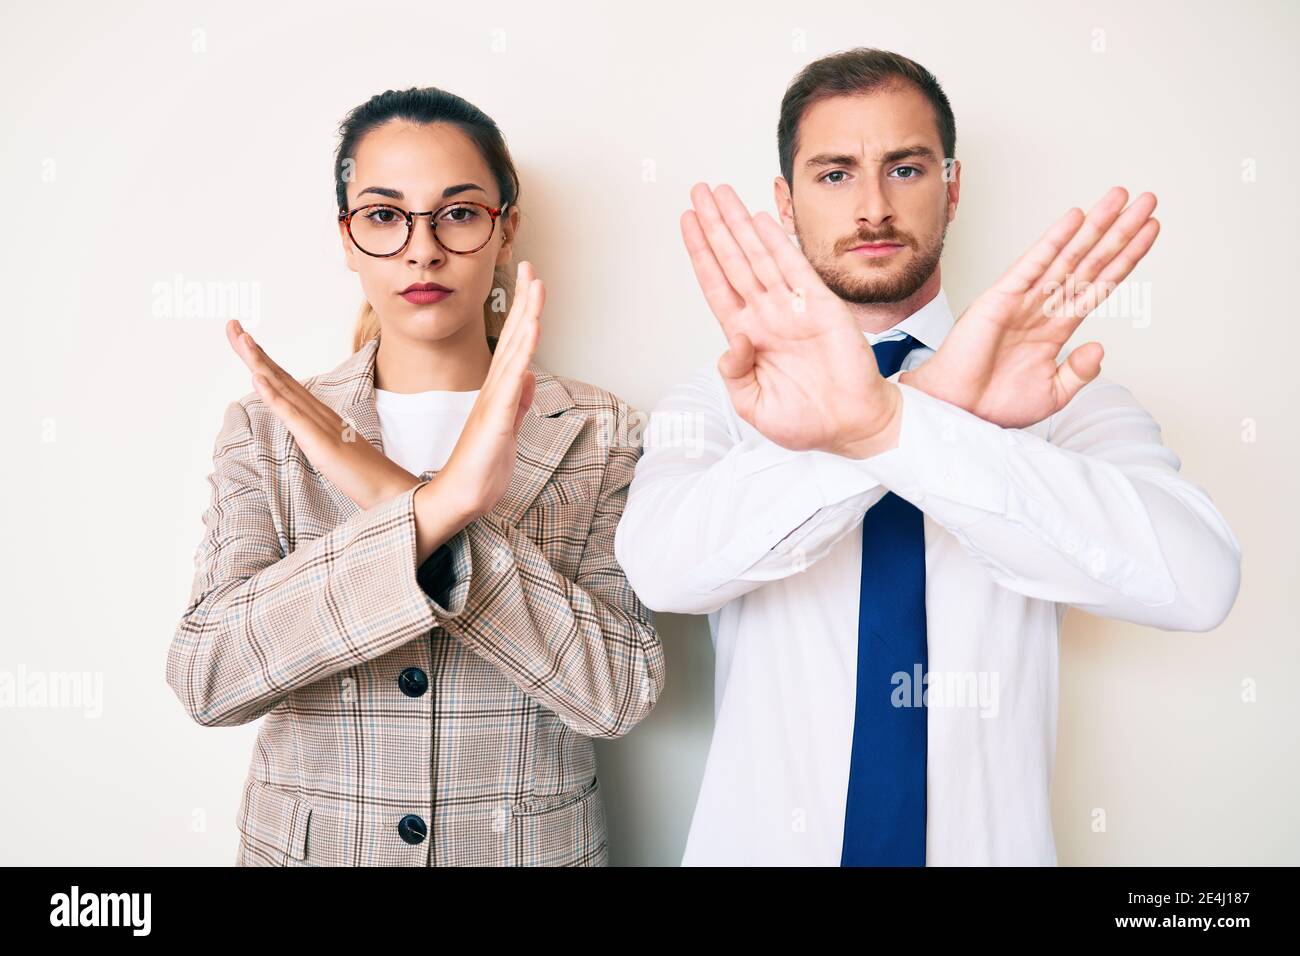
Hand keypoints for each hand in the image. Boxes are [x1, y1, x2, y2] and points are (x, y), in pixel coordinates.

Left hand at [225, 320, 416, 509]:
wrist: (390, 490)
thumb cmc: (364, 474)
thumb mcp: (332, 451)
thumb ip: (318, 437)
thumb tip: (305, 430)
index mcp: (318, 415)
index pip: (284, 382)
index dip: (262, 359)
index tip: (243, 338)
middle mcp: (318, 412)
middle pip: (279, 376)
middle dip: (252, 350)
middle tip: (232, 324)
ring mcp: (319, 425)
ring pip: (284, 388)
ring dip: (259, 362)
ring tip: (241, 338)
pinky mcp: (320, 441)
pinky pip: (292, 415)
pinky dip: (273, 395)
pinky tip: (258, 378)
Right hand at [434, 260, 542, 518]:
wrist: (463, 497)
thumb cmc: (483, 466)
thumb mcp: (509, 429)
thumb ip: (518, 402)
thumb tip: (528, 375)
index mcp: (499, 391)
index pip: (513, 343)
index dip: (523, 313)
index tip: (531, 283)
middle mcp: (495, 388)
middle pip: (512, 336)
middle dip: (523, 301)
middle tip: (529, 266)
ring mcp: (494, 400)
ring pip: (513, 350)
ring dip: (525, 316)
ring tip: (535, 285)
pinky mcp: (497, 416)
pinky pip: (512, 379)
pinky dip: (523, 353)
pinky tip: (531, 330)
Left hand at [681, 183, 900, 458]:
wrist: (851, 427)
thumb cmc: (805, 421)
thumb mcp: (753, 406)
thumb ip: (734, 374)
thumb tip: (731, 340)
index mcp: (748, 336)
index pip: (717, 285)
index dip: (700, 253)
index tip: (686, 222)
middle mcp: (767, 315)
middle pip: (733, 260)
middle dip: (715, 225)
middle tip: (699, 191)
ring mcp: (793, 308)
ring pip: (759, 256)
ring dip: (739, 224)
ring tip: (721, 194)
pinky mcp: (821, 307)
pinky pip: (794, 269)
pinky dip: (777, 243)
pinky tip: (760, 220)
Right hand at [902, 186, 1159, 427]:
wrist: (957, 411)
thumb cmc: (995, 404)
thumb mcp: (1052, 394)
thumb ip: (1078, 372)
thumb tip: (1101, 347)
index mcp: (1056, 328)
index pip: (1099, 284)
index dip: (1126, 258)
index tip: (1150, 232)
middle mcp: (1043, 308)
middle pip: (1090, 262)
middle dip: (1119, 231)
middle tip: (1147, 201)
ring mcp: (1023, 300)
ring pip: (1068, 257)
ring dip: (1095, 226)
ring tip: (1120, 197)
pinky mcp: (1000, 298)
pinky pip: (1032, 264)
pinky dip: (1053, 241)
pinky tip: (1074, 219)